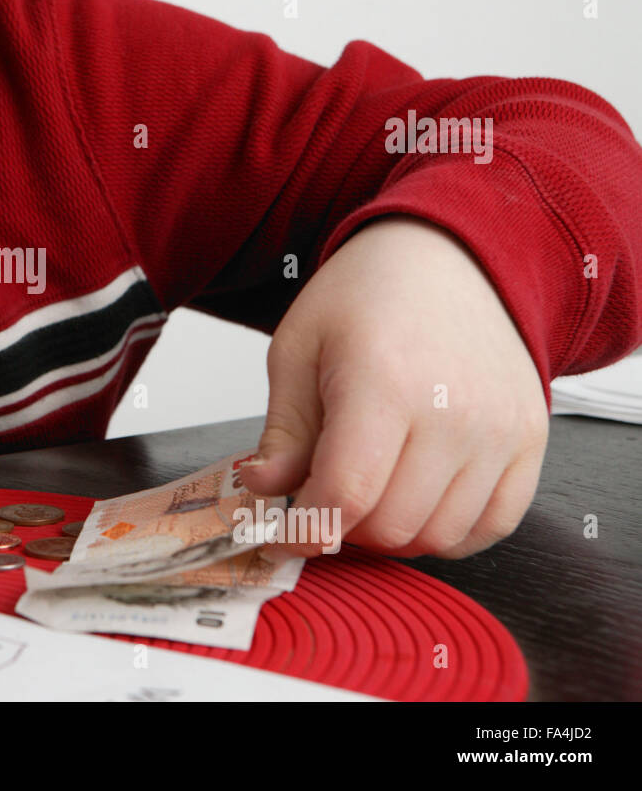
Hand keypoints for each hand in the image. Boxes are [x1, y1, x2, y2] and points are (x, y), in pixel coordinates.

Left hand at [239, 215, 548, 559]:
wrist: (447, 258)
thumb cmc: (366, 296)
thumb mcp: (298, 349)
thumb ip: (282, 431)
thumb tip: (262, 488)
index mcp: (383, 383)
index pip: (346, 494)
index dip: (306, 529)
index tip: (285, 533)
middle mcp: (453, 412)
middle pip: (391, 525)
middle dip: (343, 527)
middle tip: (324, 498)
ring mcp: (500, 430)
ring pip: (439, 536)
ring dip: (393, 533)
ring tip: (369, 492)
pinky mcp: (531, 441)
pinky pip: (492, 526)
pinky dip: (448, 533)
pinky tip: (416, 502)